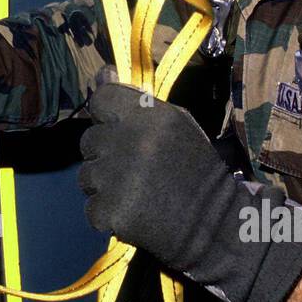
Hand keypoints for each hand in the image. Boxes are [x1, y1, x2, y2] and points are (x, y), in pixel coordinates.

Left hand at [79, 83, 301, 301]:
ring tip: (136, 192)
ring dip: (104, 185)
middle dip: (106, 154)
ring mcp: (115, 178)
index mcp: (147, 115)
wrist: (215, 226)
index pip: (101, 99)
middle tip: (134, 169)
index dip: (104, 113)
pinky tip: (134, 213)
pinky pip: (92, 207)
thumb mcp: (177, 125)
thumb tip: (102, 75)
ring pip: (86, 175)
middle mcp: (127, 142)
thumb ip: (137, 101)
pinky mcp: (110, 211)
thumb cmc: (195, 170)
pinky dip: (108, 213)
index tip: (114, 125)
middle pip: (89, 140)